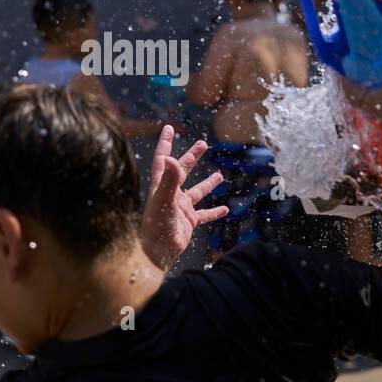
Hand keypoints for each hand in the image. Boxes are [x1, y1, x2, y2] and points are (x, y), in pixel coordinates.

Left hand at [140, 125, 227, 270]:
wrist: (156, 253)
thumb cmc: (156, 226)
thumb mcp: (164, 200)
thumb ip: (170, 180)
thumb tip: (171, 158)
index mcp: (162, 186)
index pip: (163, 160)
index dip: (165, 143)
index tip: (169, 128)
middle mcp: (171, 195)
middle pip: (182, 171)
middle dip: (192, 157)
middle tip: (203, 144)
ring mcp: (180, 209)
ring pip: (196, 192)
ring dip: (207, 184)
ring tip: (220, 175)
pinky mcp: (188, 222)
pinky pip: (204, 215)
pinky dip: (214, 212)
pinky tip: (225, 209)